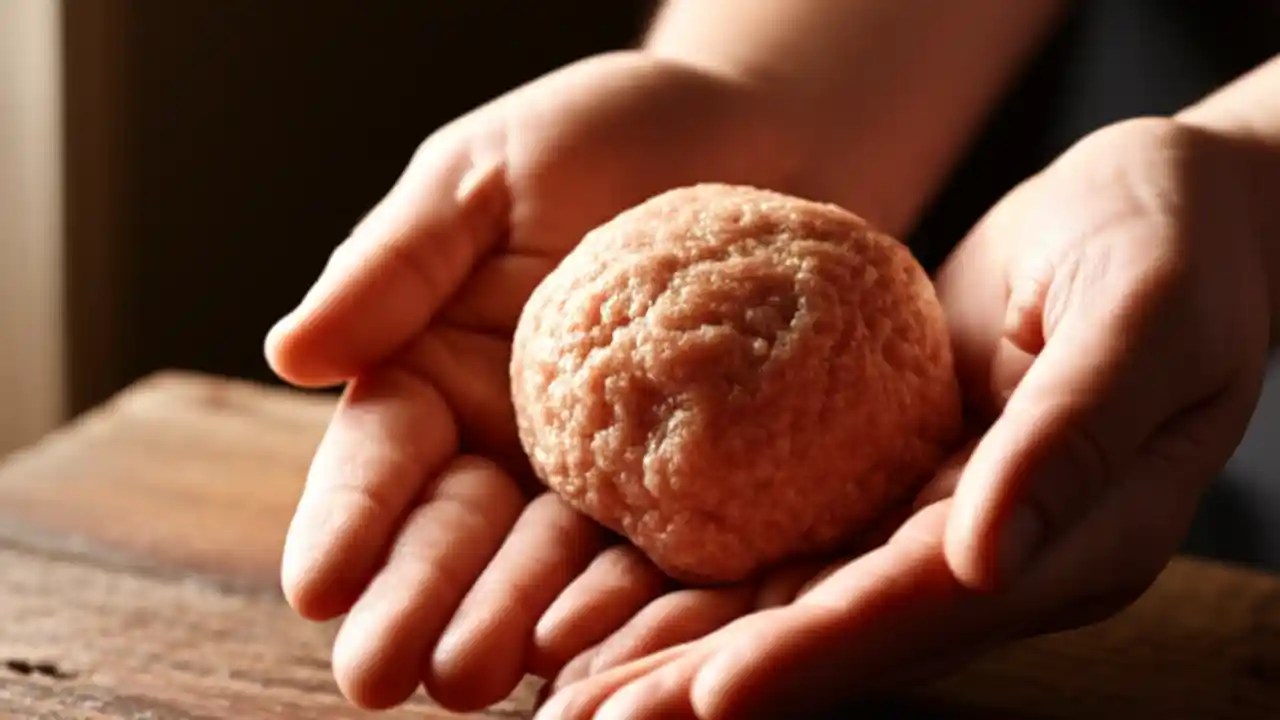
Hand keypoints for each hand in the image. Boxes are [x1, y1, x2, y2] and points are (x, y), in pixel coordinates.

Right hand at [264, 50, 834, 711]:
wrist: (757, 139)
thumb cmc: (605, 134)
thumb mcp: (482, 176)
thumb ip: (394, 264)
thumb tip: (290, 353)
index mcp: (433, 373)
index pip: (376, 459)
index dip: (346, 522)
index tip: (316, 585)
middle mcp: (504, 444)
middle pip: (451, 536)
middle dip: (417, 604)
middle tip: (390, 676)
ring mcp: (597, 477)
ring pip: (542, 567)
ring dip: (511, 625)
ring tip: (484, 678)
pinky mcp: (692, 488)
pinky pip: (656, 554)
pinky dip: (625, 602)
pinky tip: (603, 646)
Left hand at [535, 117, 1272, 717]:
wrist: (1152, 201)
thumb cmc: (1174, 241)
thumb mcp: (1144, 317)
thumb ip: (1073, 437)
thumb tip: (986, 560)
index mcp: (1072, 543)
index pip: (919, 612)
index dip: (812, 657)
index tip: (706, 695)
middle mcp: (991, 556)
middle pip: (838, 634)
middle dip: (714, 683)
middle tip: (589, 719)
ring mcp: (936, 521)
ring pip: (799, 599)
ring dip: (690, 645)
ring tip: (577, 683)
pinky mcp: (890, 474)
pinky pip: (792, 533)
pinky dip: (709, 571)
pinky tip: (627, 587)